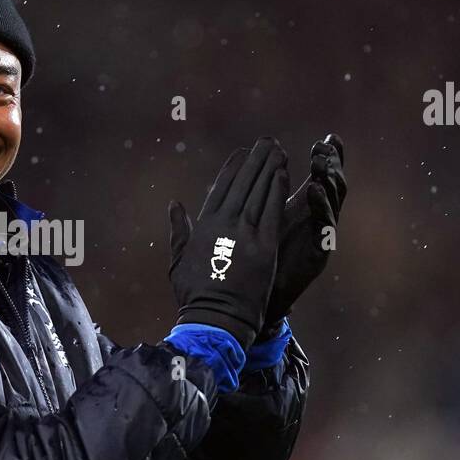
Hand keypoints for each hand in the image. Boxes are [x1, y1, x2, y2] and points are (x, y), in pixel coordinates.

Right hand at [168, 139, 287, 349]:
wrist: (216, 317)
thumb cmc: (195, 294)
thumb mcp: (179, 260)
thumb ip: (179, 230)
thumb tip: (174, 205)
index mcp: (204, 226)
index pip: (221, 188)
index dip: (233, 168)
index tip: (242, 152)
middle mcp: (224, 224)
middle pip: (242, 184)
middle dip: (255, 161)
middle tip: (266, 142)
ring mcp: (245, 234)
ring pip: (259, 192)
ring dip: (270, 169)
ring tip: (279, 150)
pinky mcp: (264, 246)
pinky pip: (272, 211)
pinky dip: (278, 190)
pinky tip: (284, 173)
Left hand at [264, 133, 345, 322]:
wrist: (251, 301)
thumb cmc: (248, 260)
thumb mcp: (248, 220)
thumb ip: (249, 195)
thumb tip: (239, 168)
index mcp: (300, 207)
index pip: (321, 177)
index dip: (327, 157)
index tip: (329, 137)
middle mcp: (313, 219)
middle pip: (331, 185)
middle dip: (331, 165)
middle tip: (326, 147)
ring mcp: (317, 236)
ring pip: (332, 203)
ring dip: (327, 181)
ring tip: (321, 162)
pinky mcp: (317, 254)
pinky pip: (323, 228)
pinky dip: (320, 207)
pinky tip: (313, 190)